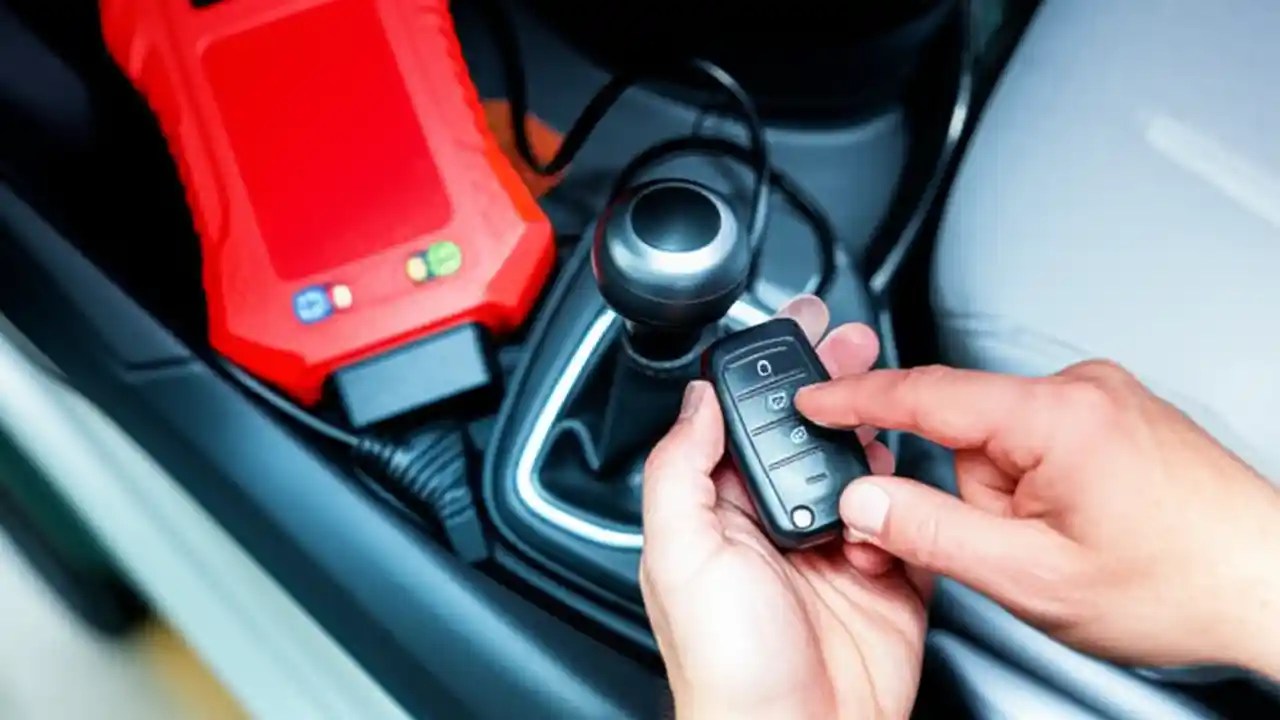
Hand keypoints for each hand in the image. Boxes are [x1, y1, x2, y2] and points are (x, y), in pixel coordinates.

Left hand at [640, 296, 927, 719]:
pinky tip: (892, 512)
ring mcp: (835, 547)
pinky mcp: (887, 576)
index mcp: (720, 512)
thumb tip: (696, 400)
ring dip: (876, 441)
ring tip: (880, 423)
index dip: (768, 371)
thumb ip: (680, 470)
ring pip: (864, 466)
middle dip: (833, 384)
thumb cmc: (726, 670)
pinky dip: (910, 507)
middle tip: (851, 343)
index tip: (792, 328)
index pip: (743, 420)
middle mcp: (777, 523)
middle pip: (810, 432)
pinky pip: (910, 519)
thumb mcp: (680, 556)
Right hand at [796, 360, 1279, 676]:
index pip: (924, 392)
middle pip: (963, 430)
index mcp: (1054, 416)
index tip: (811, 399)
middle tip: (1012, 547)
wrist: (1270, 586)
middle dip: (968, 494)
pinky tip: (1083, 525)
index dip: (855, 398)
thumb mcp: (1031, 576)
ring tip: (1067, 542)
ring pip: (1000, 443)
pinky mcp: (1116, 414)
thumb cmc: (1180, 582)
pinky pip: (1037, 441)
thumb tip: (864, 499)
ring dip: (1008, 497)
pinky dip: (1037, 485)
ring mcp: (1103, 397)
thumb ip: (931, 532)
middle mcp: (1080, 389)